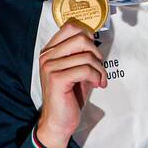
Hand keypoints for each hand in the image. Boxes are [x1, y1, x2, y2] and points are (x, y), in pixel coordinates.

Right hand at [35, 22, 106, 147]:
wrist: (58, 121)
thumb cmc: (69, 96)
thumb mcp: (76, 70)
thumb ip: (81, 54)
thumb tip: (95, 40)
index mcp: (50, 51)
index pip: (70, 27)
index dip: (88, 36)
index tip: (95, 53)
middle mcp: (47, 56)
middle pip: (81, 37)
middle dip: (97, 53)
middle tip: (99, 68)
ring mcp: (50, 66)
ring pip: (86, 56)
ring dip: (100, 69)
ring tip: (99, 80)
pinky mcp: (56, 78)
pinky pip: (85, 69)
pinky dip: (96, 77)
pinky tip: (97, 85)